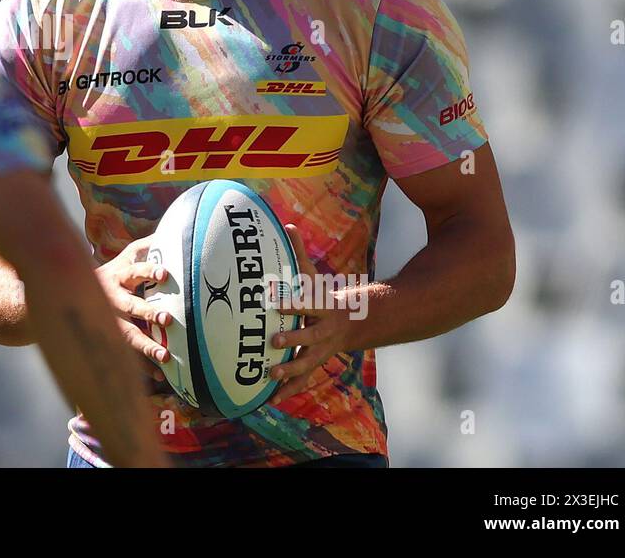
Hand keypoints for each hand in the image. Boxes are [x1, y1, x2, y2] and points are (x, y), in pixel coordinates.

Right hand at [95, 236, 173, 369]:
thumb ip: (146, 248)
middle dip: (148, 312)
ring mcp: (110, 320)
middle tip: (168, 319)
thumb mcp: (126, 256)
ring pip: (127, 334)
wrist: (72, 292)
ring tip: (165, 357)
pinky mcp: (111, 338)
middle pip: (130, 305)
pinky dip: (142, 366)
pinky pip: (126, 353)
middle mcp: (112, 298)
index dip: (148, 271)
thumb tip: (173, 231)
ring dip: (146, 346)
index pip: (135, 271)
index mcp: (119, 275)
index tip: (164, 273)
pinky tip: (157, 375)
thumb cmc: (114, 272)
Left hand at [269, 224, 355, 401]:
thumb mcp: (313, 275)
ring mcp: (320, 350)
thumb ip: (299, 253)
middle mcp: (322, 331)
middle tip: (273, 341)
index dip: (291, 302)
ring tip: (271, 375)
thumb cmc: (324, 295)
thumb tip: (287, 225)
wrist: (353, 323)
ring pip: (306, 363)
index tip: (273, 300)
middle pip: (308, 337)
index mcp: (320, 307)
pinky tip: (270, 401)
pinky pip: (302, 380)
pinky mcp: (315, 363)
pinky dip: (288, 390)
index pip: (305, 303)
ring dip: (289, 371)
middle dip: (292, 340)